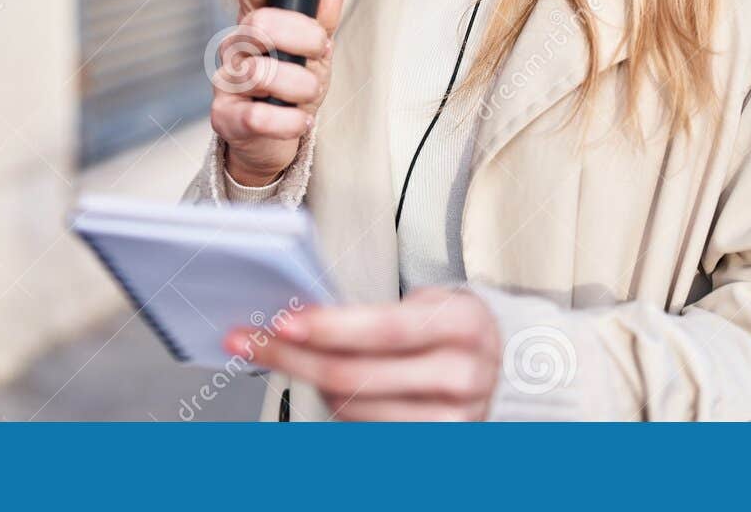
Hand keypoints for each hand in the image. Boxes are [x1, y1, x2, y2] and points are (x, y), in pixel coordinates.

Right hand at [209, 0, 345, 185]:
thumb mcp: (314, 49)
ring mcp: (226, 80)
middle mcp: (235, 44)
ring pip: (260, 72)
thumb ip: (323, 16)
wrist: (273, 136)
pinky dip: (289, 120)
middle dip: (305, 37)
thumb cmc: (291, 86)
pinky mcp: (225, 116)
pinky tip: (300, 119)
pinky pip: (257, 115)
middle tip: (321, 50)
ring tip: (310, 91)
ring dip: (301, 84)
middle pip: (259, 22)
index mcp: (255, 18)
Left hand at [225, 287, 500, 420]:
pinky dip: (335, 406)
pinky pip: (362, 431)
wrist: (501, 366)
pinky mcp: (435, 447)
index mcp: (464, 323)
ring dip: (311, 381)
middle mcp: (464, 376)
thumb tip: (298, 318)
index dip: (330, 327)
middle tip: (250, 341)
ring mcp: (452, 421)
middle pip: (356, 375)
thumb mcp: (427, 302)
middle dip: (293, 357)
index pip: (386, 328)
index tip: (282, 322)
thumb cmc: (450, 328)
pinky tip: (322, 384)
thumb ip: (375, 313)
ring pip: (350, 407)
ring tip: (293, 355)